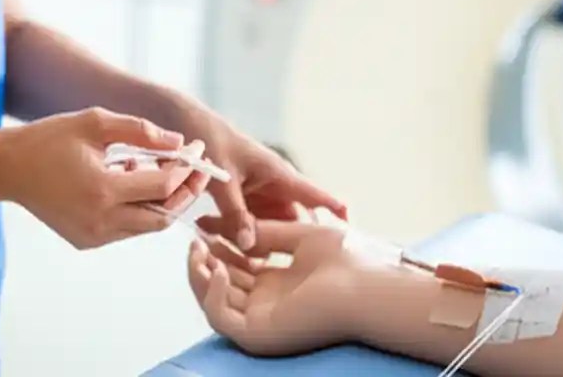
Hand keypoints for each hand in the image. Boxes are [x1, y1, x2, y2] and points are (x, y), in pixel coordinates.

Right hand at [2, 108, 211, 249]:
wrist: (7, 169)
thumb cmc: (49, 139)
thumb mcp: (95, 123)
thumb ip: (141, 131)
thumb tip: (179, 143)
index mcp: (103, 190)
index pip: (163, 186)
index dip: (186, 168)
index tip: (196, 150)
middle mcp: (101, 221)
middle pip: (164, 215)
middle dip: (184, 192)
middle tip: (194, 169)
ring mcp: (94, 235)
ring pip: (147, 225)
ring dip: (160, 199)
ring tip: (151, 167)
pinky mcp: (87, 241)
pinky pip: (126, 228)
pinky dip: (137, 207)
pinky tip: (125, 179)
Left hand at [180, 108, 346, 250]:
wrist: (183, 121)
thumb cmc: (210, 139)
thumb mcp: (222, 177)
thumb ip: (234, 212)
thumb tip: (250, 245)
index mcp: (279, 174)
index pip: (317, 196)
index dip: (336, 213)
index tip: (349, 234)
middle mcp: (274, 187)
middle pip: (288, 224)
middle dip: (274, 240)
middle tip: (248, 253)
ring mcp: (258, 194)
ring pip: (265, 227)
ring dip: (246, 236)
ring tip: (216, 237)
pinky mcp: (241, 198)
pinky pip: (244, 222)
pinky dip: (231, 229)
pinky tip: (208, 231)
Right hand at [187, 219, 362, 355]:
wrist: (366, 287)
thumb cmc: (347, 262)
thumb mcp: (300, 236)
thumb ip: (266, 232)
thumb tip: (235, 229)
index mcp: (279, 286)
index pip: (237, 270)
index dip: (220, 249)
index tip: (206, 228)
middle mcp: (267, 306)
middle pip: (222, 286)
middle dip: (205, 261)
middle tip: (196, 240)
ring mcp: (261, 322)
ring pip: (213, 303)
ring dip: (200, 276)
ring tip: (199, 251)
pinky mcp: (257, 334)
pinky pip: (220, 318)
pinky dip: (211, 294)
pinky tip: (220, 270)